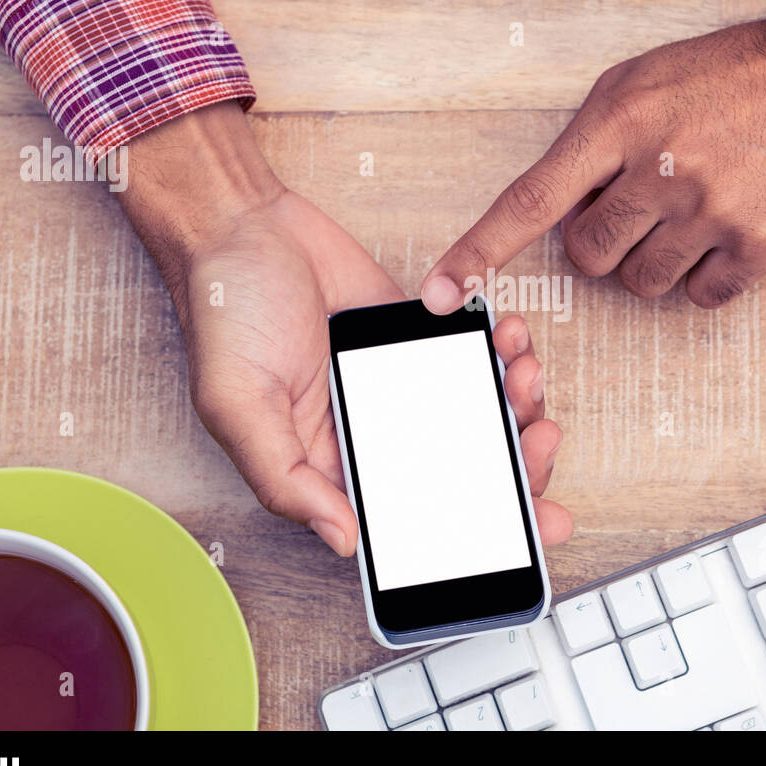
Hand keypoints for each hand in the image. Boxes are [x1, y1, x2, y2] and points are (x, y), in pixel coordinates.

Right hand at [118, 104, 571, 554]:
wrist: (243, 225)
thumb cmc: (225, 313)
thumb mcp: (237, 405)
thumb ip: (285, 478)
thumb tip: (343, 541)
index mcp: (332, 468)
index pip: (414, 518)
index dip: (479, 530)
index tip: (534, 524)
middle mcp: (374, 435)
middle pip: (464, 472)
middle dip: (518, 465)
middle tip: (540, 436)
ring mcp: (401, 388)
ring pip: (480, 415)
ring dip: (516, 403)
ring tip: (521, 370)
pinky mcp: (418, 342)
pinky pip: (474, 357)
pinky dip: (501, 352)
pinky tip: (509, 337)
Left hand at [421, 0, 765, 310]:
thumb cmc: (732, 76)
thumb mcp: (646, 81)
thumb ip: (595, 141)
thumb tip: (561, 210)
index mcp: (621, 122)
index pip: (531, 200)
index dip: (479, 250)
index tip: (443, 291)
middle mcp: (660, 169)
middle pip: (588, 257)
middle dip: (604, 242)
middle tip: (644, 205)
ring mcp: (711, 212)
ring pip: (642, 283)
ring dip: (656, 260)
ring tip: (696, 209)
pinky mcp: (760, 247)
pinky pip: (701, 297)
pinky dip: (709, 274)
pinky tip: (732, 229)